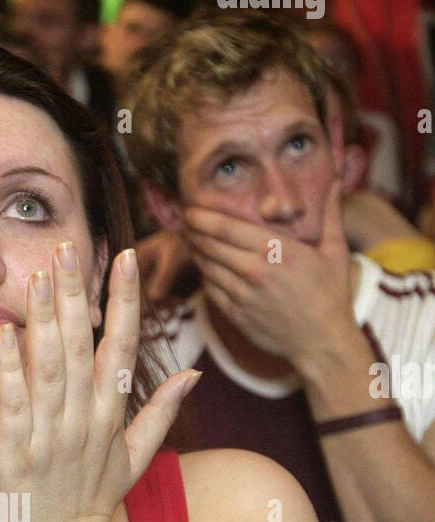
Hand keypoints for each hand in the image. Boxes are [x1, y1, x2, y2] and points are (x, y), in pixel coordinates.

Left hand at [0, 240, 198, 521]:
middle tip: (68, 245)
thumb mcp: (132, 460)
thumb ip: (160, 413)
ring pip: (49, 367)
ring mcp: (49, 439)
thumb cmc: (88, 506)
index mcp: (111, 416)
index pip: (122, 345)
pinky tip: (1, 334)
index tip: (126, 256)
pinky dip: (7, 370)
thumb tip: (195, 376)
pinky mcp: (15, 457)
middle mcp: (84, 422)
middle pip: (82, 345)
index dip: (125, 299)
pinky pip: (12, 406)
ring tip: (40, 271)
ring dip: (44, 318)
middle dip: (76, 292)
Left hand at [184, 179, 355, 371]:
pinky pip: (211, 291)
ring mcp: (242, 295)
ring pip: (207, 267)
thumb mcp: (336, 251)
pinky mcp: (236, 315)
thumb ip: (330, 213)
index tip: (191, 209)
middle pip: (211, 245)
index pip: (227, 228)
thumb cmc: (331, 295)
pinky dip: (205, 277)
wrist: (323, 343)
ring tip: (191, 241)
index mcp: (277, 250)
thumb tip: (336, 178)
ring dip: (196, 253)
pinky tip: (205, 268)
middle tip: (185, 222)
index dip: (203, 218)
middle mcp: (255, 270)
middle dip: (194, 232)